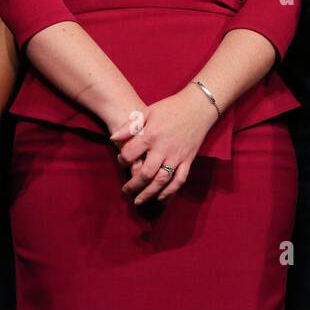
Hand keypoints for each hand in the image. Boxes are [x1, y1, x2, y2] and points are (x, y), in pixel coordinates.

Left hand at [110, 86, 216, 204]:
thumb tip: (113, 138)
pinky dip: (170, 192)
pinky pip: (179, 180)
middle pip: (145, 174)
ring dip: (149, 193)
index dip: (122, 160)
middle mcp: (163, 149)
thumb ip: (130, 126)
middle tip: (125, 191)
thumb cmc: (170, 108)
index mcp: (150, 135)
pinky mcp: (188, 160)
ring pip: (161, 181)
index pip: (130, 154)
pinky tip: (161, 199)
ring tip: (138, 201)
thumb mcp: (148, 112)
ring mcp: (177, 157)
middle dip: (133, 186)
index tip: (121, 161)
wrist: (197, 107)